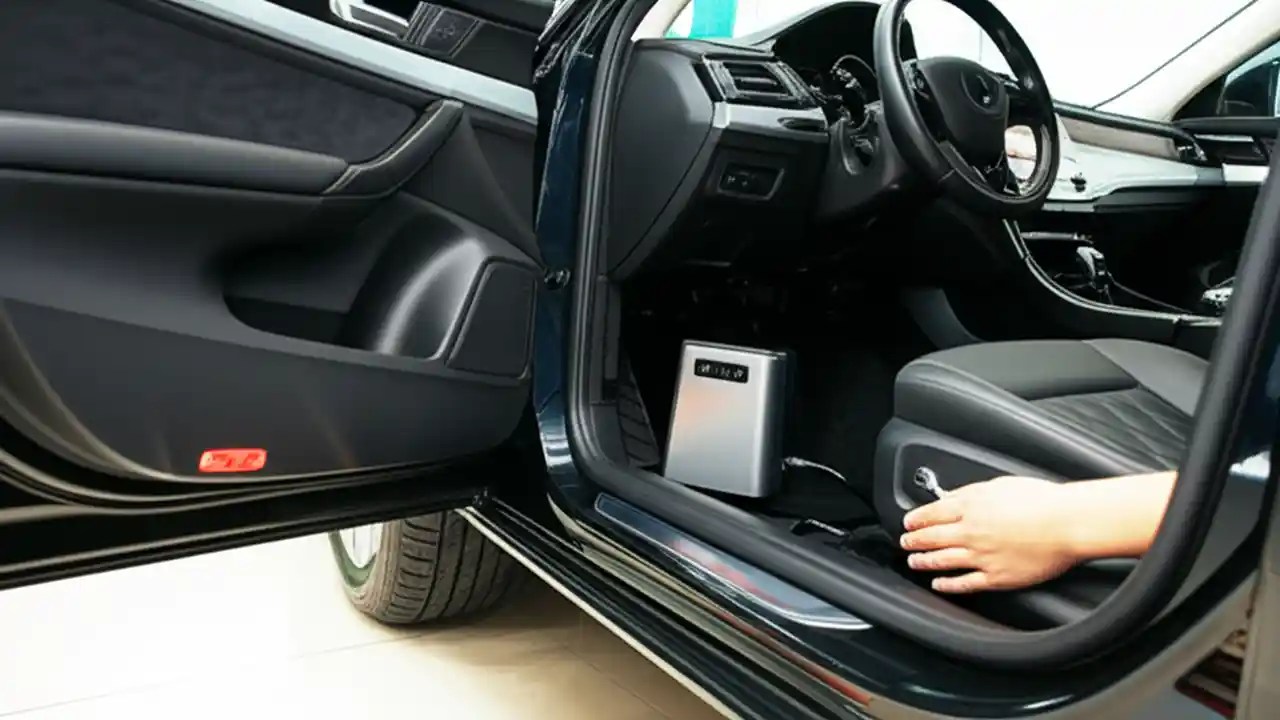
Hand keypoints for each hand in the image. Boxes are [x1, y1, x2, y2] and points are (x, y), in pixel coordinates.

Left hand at [900, 476, 1081, 593]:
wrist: (1068, 523)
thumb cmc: (1043, 500)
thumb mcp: (1001, 485)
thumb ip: (972, 492)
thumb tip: (951, 497)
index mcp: (971, 506)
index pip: (932, 513)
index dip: (916, 519)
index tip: (908, 522)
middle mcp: (971, 532)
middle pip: (932, 537)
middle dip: (914, 540)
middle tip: (905, 542)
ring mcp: (981, 557)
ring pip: (942, 561)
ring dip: (923, 561)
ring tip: (914, 561)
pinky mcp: (996, 577)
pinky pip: (964, 583)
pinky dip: (947, 585)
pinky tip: (938, 584)